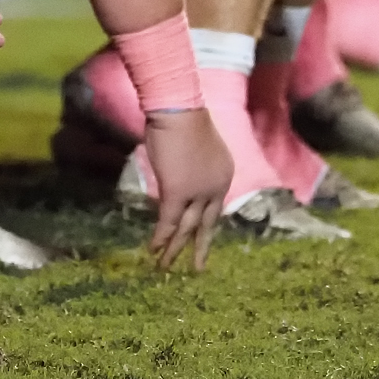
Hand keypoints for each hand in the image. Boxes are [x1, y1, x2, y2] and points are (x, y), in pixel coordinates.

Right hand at [141, 109, 231, 271]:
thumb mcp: (195, 148)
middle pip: (206, 224)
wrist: (178, 111)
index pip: (214, 206)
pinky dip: (161, 237)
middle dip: (199, 247)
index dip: (205, 224)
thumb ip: (191, 169)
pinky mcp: (178, 193)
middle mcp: (216, 187)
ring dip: (175, 248)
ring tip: (166, 267)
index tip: (200, 236)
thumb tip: (178, 177)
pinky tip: (154, 250)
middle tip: (197, 267)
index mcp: (224, 175)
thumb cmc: (183, 121)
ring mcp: (198, 192)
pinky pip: (169, 221)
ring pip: (186, 227)